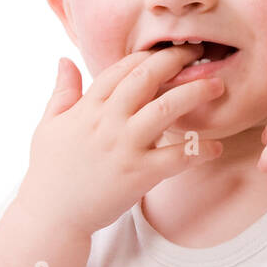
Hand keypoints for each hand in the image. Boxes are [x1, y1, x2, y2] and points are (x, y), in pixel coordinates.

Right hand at [16, 45, 224, 235]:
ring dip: (195, 93)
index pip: (121, 69)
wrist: (51, 217)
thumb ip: (63, 91)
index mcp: (88, 108)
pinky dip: (200, 150)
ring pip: (166, 109)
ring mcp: (125, 147)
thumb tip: (66, 59)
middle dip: (175, 60)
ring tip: (218, 86)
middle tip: (200, 52)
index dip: (147, 55)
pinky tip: (216, 147)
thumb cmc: (50, 172)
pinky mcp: (140, 173)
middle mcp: (108, 122)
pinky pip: (177, 157)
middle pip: (146, 78)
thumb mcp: (49, 126)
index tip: (168, 49)